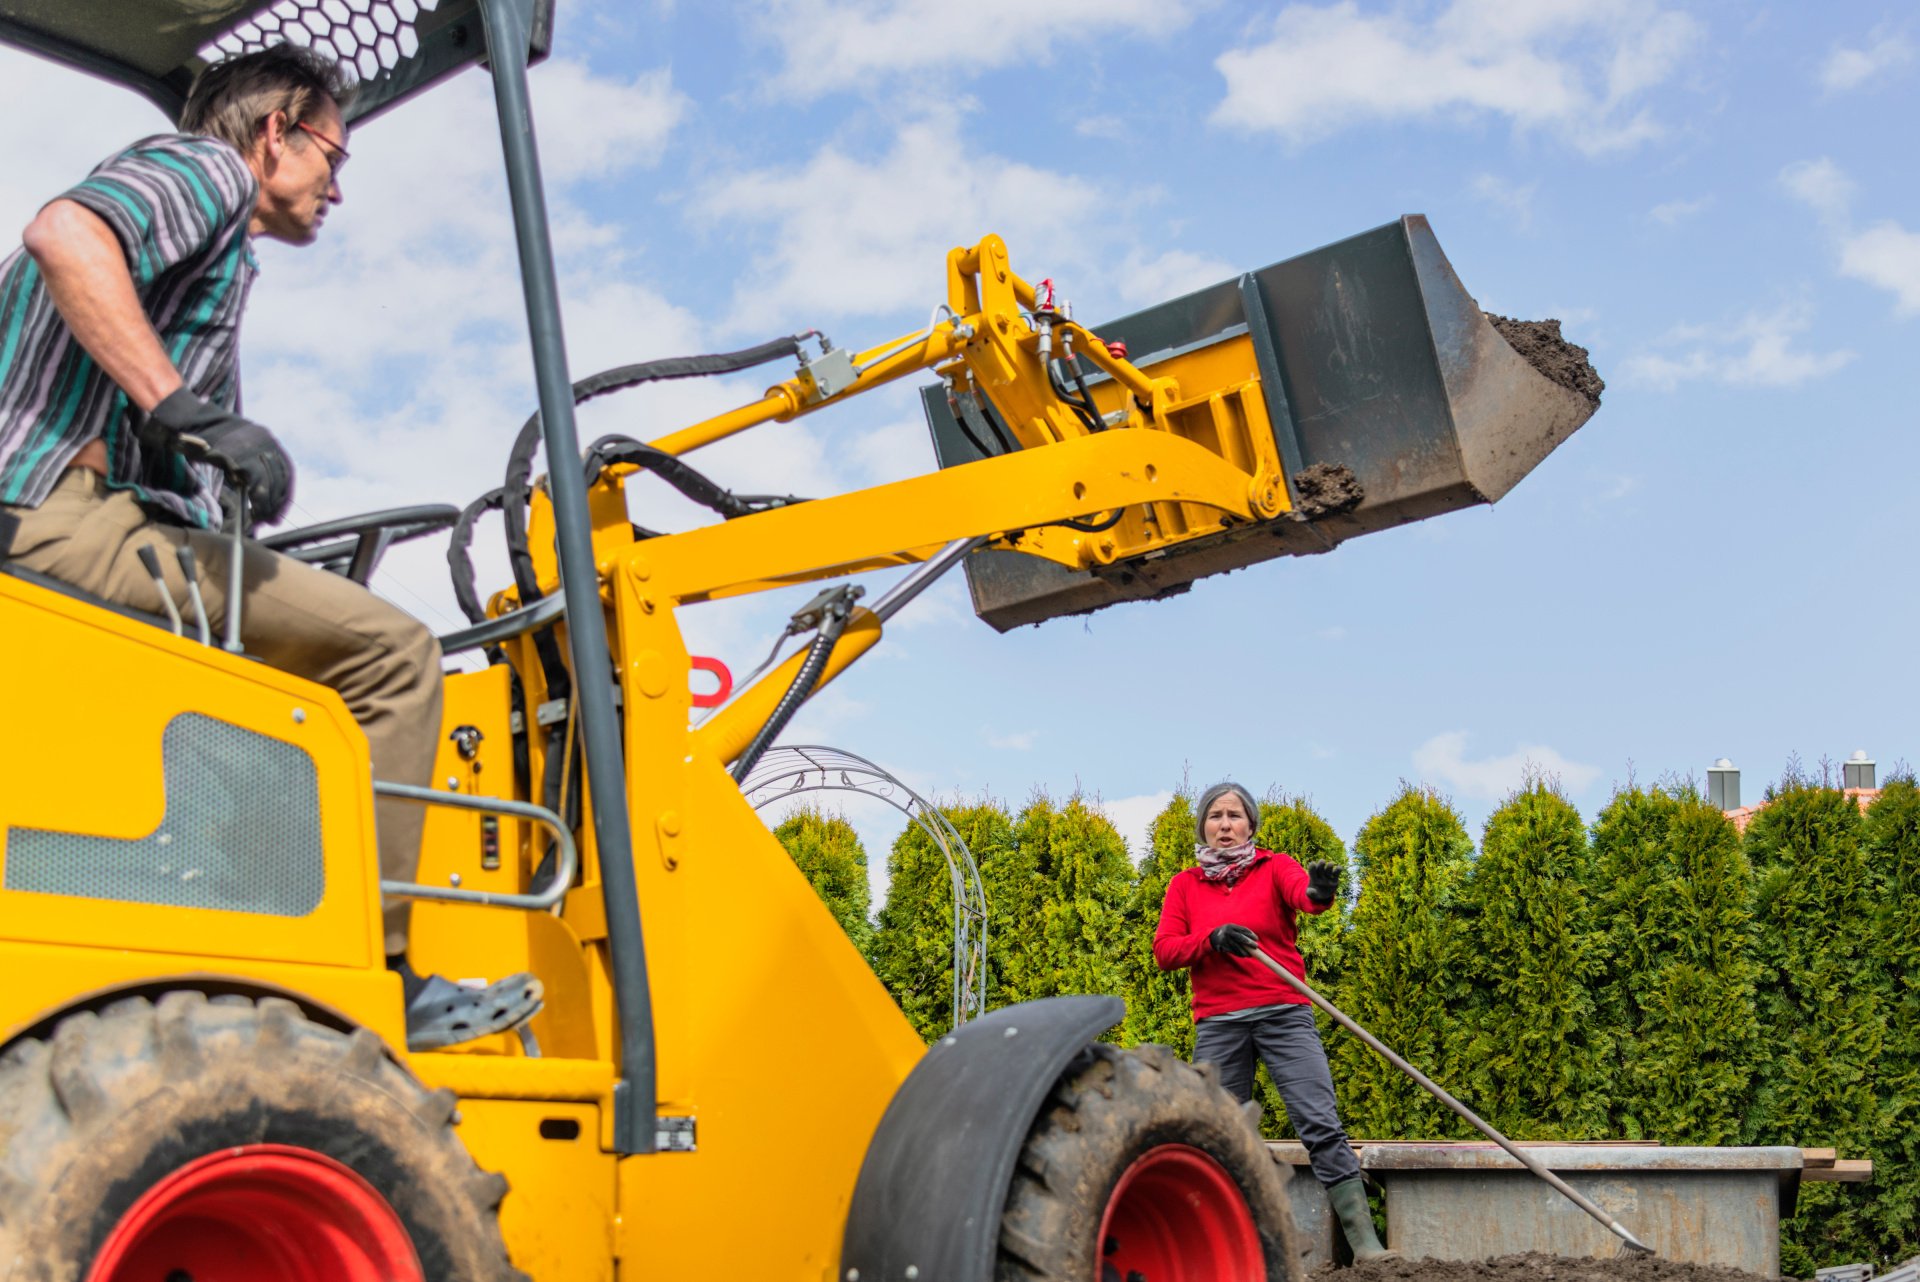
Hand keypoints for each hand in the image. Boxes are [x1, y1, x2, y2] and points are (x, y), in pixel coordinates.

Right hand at [144, 388, 294, 525]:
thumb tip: (253, 488)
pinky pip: (258, 485)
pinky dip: (260, 502)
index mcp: (267, 439)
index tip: (280, 508)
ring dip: (269, 505)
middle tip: (273, 520)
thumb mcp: (236, 448)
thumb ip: (248, 464)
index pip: (285, 470)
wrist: (191, 421)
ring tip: (264, 519)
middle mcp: (267, 443)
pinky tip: (256, 512)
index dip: (284, 492)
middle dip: (278, 502)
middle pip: (282, 478)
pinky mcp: (243, 459)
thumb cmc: (208, 437)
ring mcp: (256, 450)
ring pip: (272, 483)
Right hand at [1209, 923, 1258, 956]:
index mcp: (1231, 926)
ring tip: (1250, 954)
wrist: (1212, 936)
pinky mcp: (1223, 946)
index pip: (1243, 930)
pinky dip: (1239, 954)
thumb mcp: (1231, 928)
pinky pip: (1232, 951)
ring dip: (1244, 951)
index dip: (1250, 934)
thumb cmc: (1225, 932)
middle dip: (1249, 942)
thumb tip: (1251, 937)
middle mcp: (1228, 932)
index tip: (1256, 938)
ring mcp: (1225, 939)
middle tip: (1256, 946)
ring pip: (1237, 946)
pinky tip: (1243, 955)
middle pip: (1240, 938)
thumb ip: (1239, 931)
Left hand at [1307, 860, 1339, 904]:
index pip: (1312, 869)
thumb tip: (1311, 891)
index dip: (1312, 866)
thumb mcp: (1311, 893)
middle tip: (1322, 862)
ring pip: (1329, 867)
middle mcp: (1321, 873)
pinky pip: (1337, 872)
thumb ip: (1310, 892)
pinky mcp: (1335, 877)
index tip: (1313, 864)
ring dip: (1329, 865)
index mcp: (1313, 876)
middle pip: (1320, 866)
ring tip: (1330, 864)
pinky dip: (1338, 869)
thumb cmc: (1316, 892)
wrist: (1324, 894)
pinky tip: (1339, 868)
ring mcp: (1328, 875)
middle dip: (1321, 863)